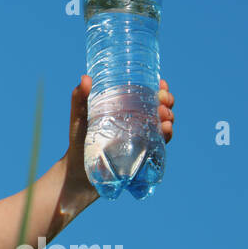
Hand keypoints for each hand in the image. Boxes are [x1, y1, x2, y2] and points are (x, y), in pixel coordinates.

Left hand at [60, 75, 175, 208]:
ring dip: (169, 116)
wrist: (79, 170)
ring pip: (163, 123)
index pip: (148, 95)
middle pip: (160, 107)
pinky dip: (166, 134)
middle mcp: (137, 121)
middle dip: (167, 100)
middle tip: (162, 99)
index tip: (162, 84)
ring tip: (163, 115)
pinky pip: (160, 142)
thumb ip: (80, 98)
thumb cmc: (79, 138)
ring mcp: (142, 136)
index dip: (159, 89)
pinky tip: (165, 129)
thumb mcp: (79, 116)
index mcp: (126, 108)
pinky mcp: (143, 152)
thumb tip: (86, 78)